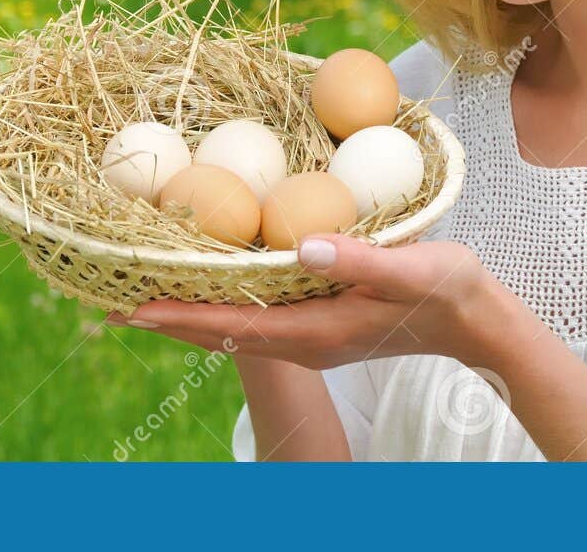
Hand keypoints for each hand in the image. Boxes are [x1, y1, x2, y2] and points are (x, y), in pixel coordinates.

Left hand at [103, 234, 496, 369]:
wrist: (475, 320)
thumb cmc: (445, 292)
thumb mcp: (407, 268)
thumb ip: (355, 258)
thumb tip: (298, 247)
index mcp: (315, 332)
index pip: (231, 326)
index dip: (178, 316)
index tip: (131, 307)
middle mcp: (304, 339)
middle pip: (219, 331)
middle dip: (167, 316)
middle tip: (111, 299)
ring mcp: (311, 333)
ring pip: (234, 324)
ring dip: (188, 309)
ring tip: (143, 290)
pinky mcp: (320, 319)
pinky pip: (255, 313)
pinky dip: (220, 299)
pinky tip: (208, 278)